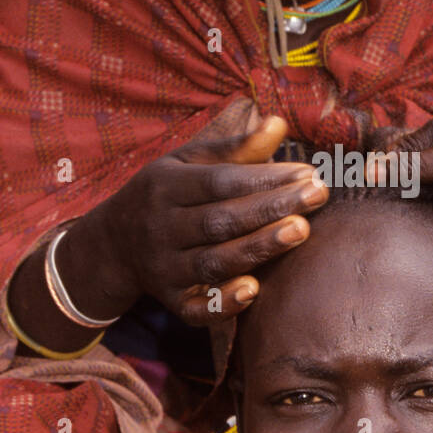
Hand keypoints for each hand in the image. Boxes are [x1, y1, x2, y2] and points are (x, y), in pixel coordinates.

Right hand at [68, 110, 327, 325]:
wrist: (113, 244)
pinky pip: (195, 310)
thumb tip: (279, 123)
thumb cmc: (166, 193)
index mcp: (166, 186)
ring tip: (301, 231)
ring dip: (258, 249)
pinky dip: (222, 303)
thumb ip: (235, 148)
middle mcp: (160, 228)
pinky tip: (254, 290)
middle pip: (220, 221)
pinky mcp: (170, 302)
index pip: (219, 182)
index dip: (263, 177)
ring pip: (213, 263)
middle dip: (271, 208)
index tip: (307, 172)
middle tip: (318, 195)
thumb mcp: (188, 163)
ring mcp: (164, 268)